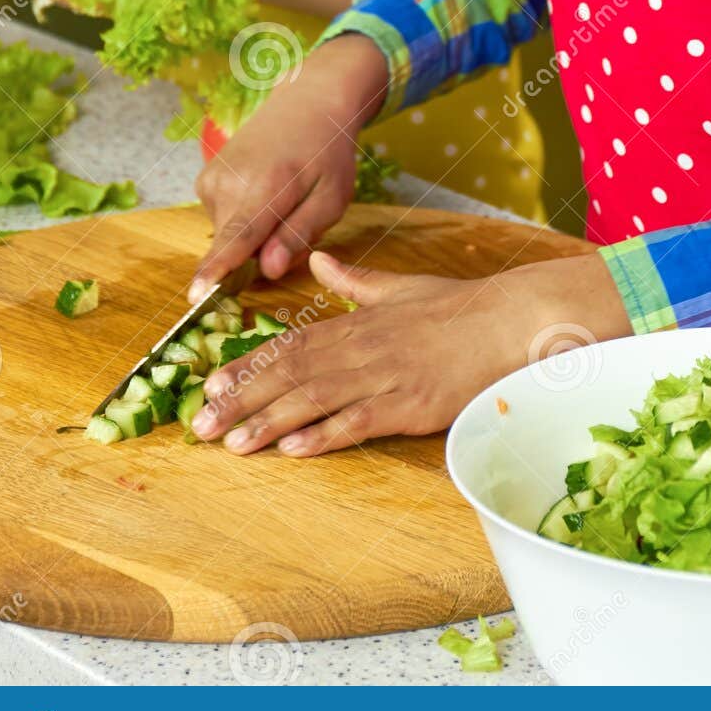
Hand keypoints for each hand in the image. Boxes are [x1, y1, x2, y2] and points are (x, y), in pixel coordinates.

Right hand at [190, 35, 388, 297]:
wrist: (306, 102)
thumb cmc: (327, 152)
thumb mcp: (331, 198)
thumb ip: (298, 235)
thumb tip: (266, 271)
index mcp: (266, 186)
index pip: (236, 238)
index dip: (217, 271)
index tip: (195, 298)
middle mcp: (229, 182)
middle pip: (236, 246)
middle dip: (263, 250)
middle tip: (297, 216)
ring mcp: (212, 179)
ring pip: (229, 234)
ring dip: (255, 232)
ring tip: (282, 198)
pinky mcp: (205, 180)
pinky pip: (223, 219)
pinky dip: (244, 217)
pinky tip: (264, 191)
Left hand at [191, 247, 631, 455]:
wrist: (509, 320)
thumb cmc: (458, 306)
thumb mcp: (399, 287)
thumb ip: (354, 281)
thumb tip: (317, 261)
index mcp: (356, 323)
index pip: (289, 345)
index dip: (247, 367)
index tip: (210, 385)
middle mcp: (361, 348)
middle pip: (289, 374)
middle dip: (241, 400)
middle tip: (201, 425)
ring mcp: (383, 377)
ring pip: (314, 399)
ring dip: (269, 422)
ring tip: (233, 445)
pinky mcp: (409, 405)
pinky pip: (358, 422)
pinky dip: (324, 435)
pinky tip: (295, 449)